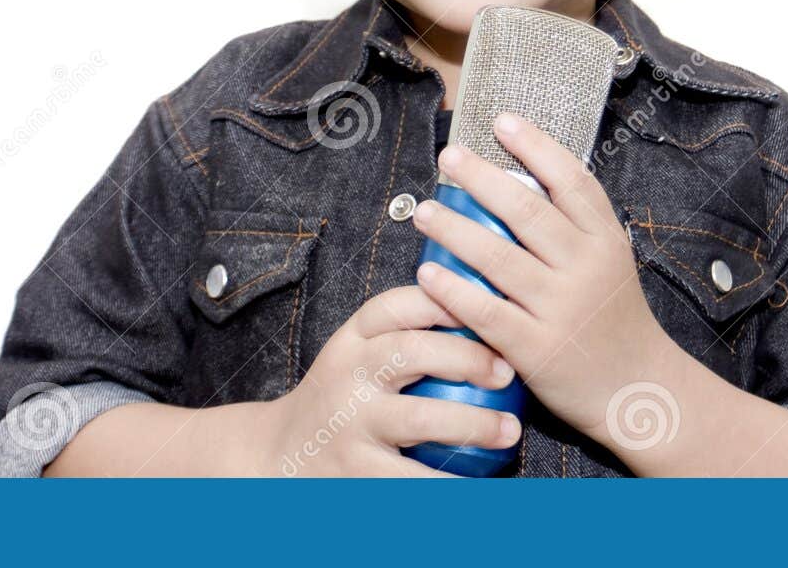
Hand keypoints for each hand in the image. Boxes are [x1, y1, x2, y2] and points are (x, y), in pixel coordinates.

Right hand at [253, 283, 521, 475]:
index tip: (485, 306)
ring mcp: (351, 425)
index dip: (442, 301)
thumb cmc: (337, 401)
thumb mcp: (353, 358)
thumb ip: (399, 335)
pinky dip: (451, 483)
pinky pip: (413, 479)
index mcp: (351, 341)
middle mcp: (347, 376)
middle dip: (468, 359)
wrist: (277, 458)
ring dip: (474, 424)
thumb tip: (479, 310)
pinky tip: (481, 486)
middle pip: (412, 352)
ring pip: (420, 420)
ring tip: (510, 430)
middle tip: (508, 373)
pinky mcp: (357, 473)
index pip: (395, 306)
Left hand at [411, 111, 689, 454]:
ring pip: (499, 257)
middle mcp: (585, 268)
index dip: (536, 146)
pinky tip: (428, 272)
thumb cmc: (615, 320)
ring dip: (456, 229)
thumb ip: (577, 226)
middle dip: (482, 179)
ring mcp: (561, 308)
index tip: (502, 121)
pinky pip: (487, 312)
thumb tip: (522, 178)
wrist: (637, 389)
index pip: (571, 181)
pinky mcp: (536, 349)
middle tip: (449, 157)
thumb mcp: (611, 262)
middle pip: (527, 212)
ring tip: (425, 210)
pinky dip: (455, 290)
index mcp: (606, 241)